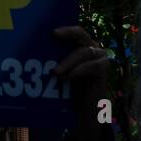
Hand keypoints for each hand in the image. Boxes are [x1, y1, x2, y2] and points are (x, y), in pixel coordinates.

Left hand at [53, 25, 111, 140]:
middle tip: (54, 35)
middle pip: (80, 33)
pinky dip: (78, 70)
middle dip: (67, 33)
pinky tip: (68, 77)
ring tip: (56, 72)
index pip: (73, 31)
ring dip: (68, 61)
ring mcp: (100, 56)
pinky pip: (91, 65)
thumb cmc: (70, 90)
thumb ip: (55, 61)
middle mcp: (91, 46)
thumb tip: (36, 50)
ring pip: (83, 51)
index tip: (51, 31)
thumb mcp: (61, 72)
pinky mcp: (104, 68)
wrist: (84, 111)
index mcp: (80, 44)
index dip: (64, 28)